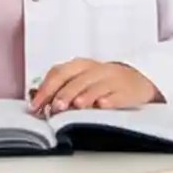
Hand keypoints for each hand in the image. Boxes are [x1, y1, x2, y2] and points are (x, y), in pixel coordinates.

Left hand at [29, 58, 162, 114]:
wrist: (137, 80)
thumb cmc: (102, 82)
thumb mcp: (82, 79)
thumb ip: (63, 88)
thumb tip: (41, 105)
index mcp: (80, 65)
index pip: (59, 73)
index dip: (46, 89)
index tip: (36, 105)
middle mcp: (95, 70)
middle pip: (77, 79)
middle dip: (64, 94)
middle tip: (55, 107)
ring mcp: (112, 80)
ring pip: (97, 86)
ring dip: (85, 96)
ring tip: (76, 105)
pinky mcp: (127, 91)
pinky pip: (118, 95)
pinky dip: (110, 100)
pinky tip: (102, 105)